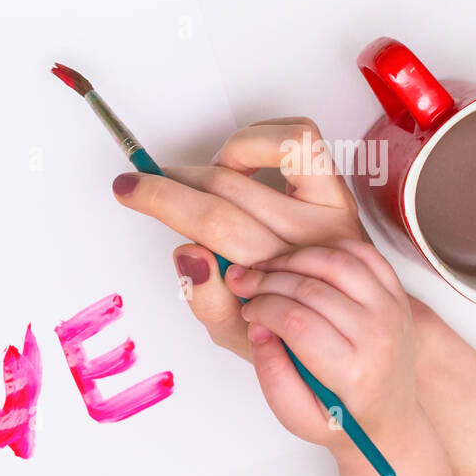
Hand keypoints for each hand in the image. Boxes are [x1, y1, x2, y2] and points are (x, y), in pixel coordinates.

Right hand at [112, 120, 366, 357]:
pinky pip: (300, 139)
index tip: (129, 188)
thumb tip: (188, 253)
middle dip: (171, 183)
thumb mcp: (236, 337)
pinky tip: (239, 164)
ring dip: (214, 163)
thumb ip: (208, 302)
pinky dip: (260, 139)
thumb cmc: (285, 331)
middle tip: (143, 186)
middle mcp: (308, 242)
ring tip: (201, 185)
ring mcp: (328, 212)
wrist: (346, 328)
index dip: (163, 199)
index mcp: (278, 281)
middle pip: (224, 191)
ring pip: (256, 157)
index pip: (212, 225)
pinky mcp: (338, 191)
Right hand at [225, 240, 416, 448]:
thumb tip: (258, 328)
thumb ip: (271, 376)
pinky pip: (364, 255)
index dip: (261, 308)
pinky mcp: (397, 296)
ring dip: (294, 258)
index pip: (296, 321)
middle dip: (267, 280)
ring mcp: (393, 312)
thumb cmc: (340, 420)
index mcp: (353, 372)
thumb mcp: (295, 417)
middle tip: (242, 281)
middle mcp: (379, 337)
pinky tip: (304, 262)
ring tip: (269, 269)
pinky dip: (329, 249)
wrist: (389, 419)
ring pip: (337, 263)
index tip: (245, 310)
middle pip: (312, 289)